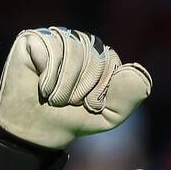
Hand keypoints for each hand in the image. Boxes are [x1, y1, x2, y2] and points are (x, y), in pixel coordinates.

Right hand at [0, 27, 151, 147]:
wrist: (38, 132)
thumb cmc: (72, 120)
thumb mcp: (109, 115)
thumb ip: (129, 97)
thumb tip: (138, 73)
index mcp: (97, 54)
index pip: (110, 61)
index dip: (101, 88)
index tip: (88, 104)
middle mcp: (76, 41)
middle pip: (93, 54)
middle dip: (83, 87)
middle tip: (68, 101)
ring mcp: (54, 37)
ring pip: (73, 51)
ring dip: (65, 85)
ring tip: (54, 97)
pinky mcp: (32, 39)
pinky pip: (50, 51)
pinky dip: (49, 77)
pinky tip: (41, 86)